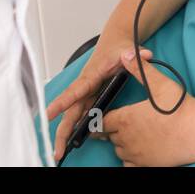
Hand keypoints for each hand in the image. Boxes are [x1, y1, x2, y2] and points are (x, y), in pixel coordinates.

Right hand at [46, 35, 151, 163]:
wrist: (115, 41)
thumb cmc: (118, 46)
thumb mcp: (129, 48)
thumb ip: (136, 54)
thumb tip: (144, 55)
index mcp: (92, 75)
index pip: (76, 90)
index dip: (63, 101)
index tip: (49, 113)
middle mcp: (85, 86)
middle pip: (70, 110)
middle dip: (62, 130)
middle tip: (58, 150)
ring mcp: (86, 92)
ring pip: (73, 115)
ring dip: (66, 133)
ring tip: (61, 152)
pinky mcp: (90, 97)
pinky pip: (80, 114)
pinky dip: (75, 128)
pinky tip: (71, 142)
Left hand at [99, 49, 194, 166]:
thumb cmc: (179, 108)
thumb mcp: (159, 83)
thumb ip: (140, 69)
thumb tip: (125, 55)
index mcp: (126, 119)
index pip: (101, 121)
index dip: (103, 117)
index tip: (106, 115)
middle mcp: (126, 139)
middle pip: (110, 136)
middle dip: (115, 129)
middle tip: (126, 121)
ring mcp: (136, 155)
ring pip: (119, 150)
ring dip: (122, 143)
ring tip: (135, 134)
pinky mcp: (146, 165)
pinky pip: (128, 166)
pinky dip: (130, 160)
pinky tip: (139, 150)